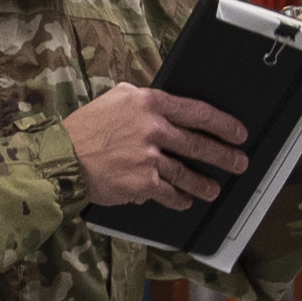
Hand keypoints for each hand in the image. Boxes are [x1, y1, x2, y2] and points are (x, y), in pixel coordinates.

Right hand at [67, 84, 249, 207]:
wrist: (62, 158)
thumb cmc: (85, 129)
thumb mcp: (115, 99)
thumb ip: (144, 100)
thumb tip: (168, 106)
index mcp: (149, 103)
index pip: (197, 112)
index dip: (223, 123)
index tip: (237, 132)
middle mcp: (153, 128)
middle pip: (198, 143)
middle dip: (224, 156)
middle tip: (239, 162)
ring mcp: (149, 157)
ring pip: (187, 172)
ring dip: (204, 183)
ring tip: (214, 189)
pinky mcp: (142, 183)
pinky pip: (169, 193)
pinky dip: (179, 199)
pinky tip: (186, 201)